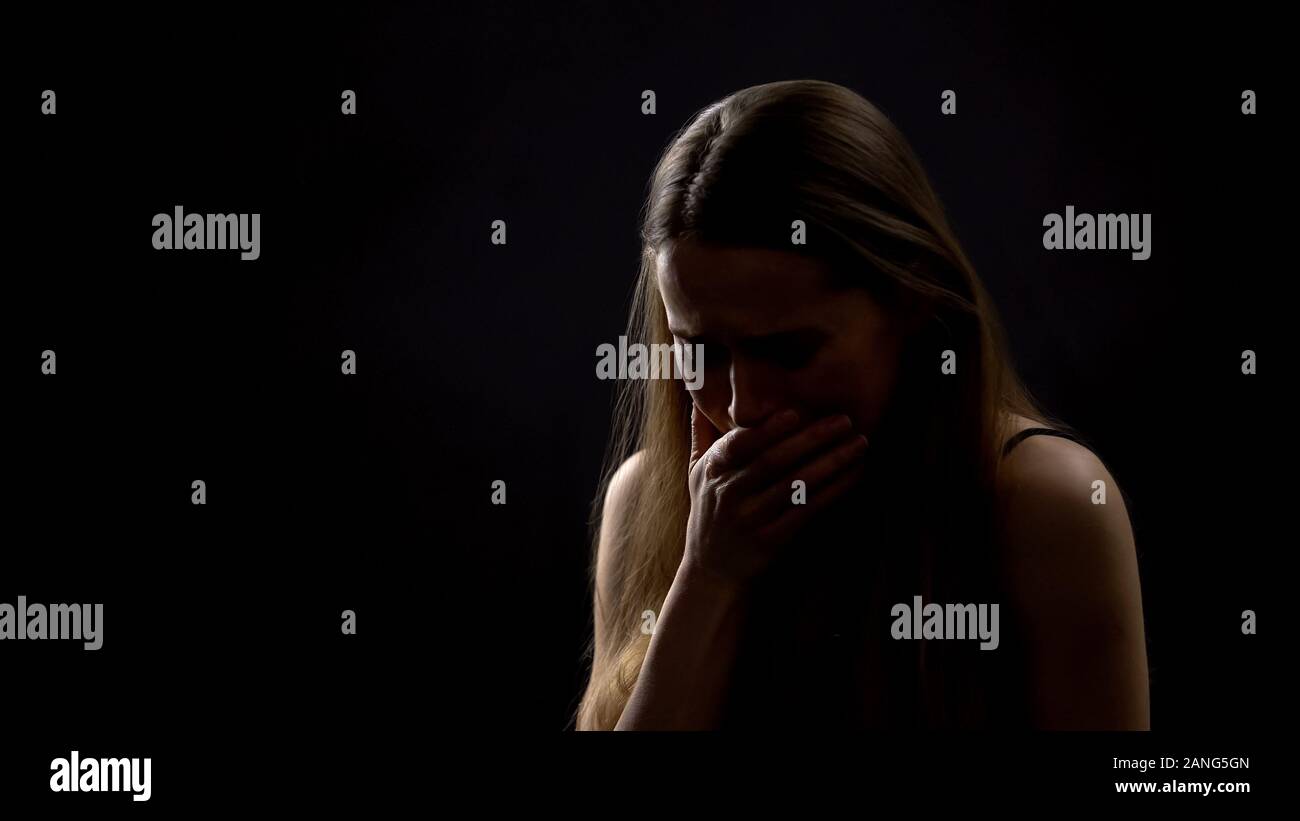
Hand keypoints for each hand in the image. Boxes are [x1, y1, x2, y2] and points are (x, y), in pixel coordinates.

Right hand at [682, 405, 868, 585]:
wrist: (711, 570)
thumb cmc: (709, 511)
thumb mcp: (696, 473)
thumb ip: (702, 433)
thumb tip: (700, 393)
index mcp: (713, 471)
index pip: (739, 445)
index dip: (767, 430)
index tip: (796, 413)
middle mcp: (730, 493)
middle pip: (773, 461)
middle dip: (812, 439)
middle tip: (845, 421)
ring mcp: (751, 519)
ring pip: (795, 485)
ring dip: (831, 462)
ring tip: (859, 444)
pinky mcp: (771, 540)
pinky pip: (808, 510)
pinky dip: (834, 490)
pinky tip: (854, 473)